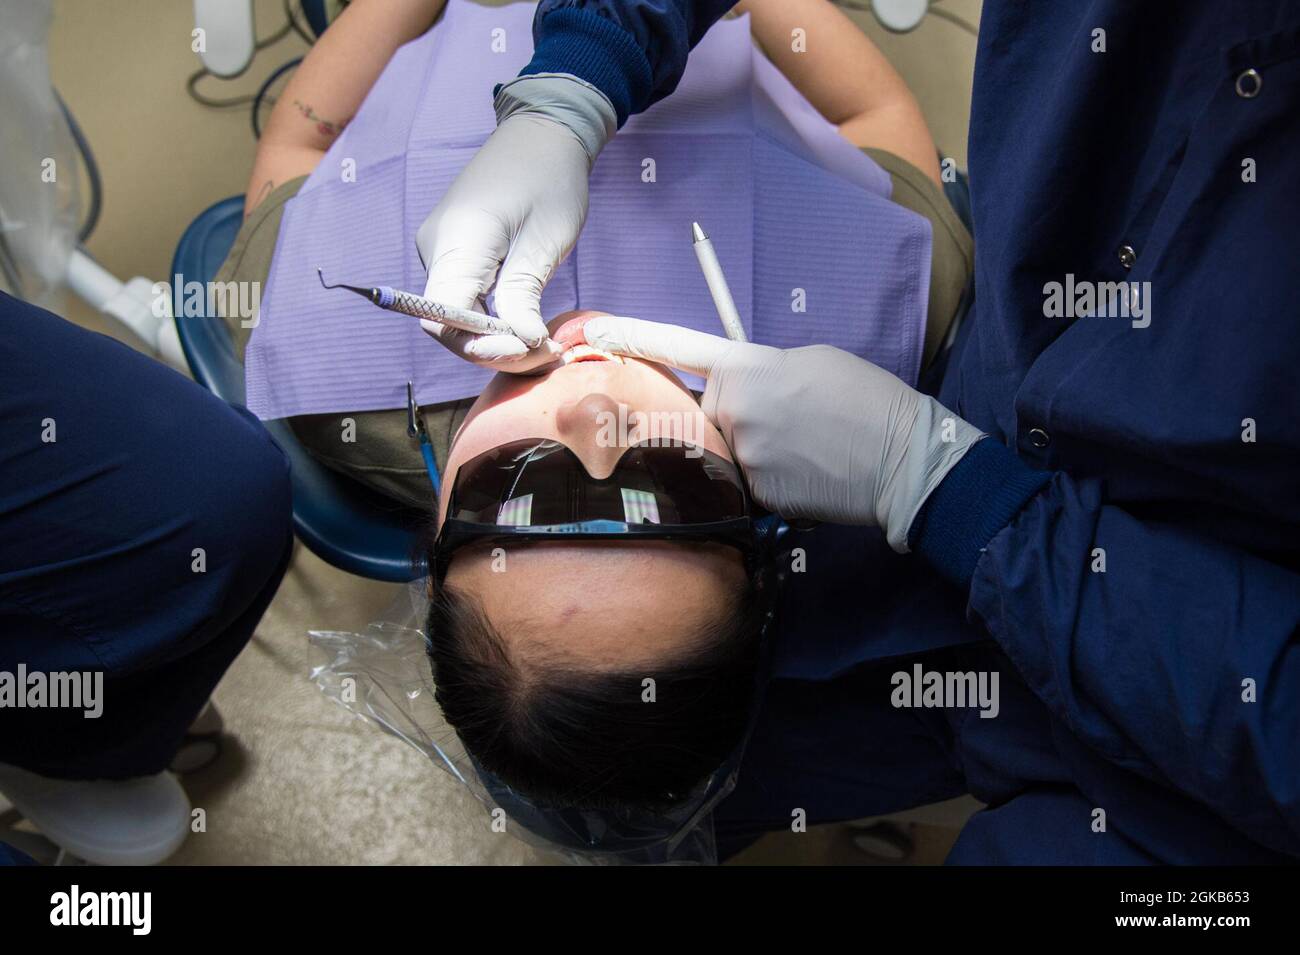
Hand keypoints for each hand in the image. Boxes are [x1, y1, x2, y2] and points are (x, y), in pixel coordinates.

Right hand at [415, 76, 615, 372]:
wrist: (542, 135)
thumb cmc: (549, 180)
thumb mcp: (545, 240)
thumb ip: (524, 294)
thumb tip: (521, 343)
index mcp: (456, 242)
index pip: (444, 319)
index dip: (481, 346)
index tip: (527, 349)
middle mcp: (437, 249)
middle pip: (449, 324)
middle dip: (494, 348)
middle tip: (545, 354)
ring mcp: (442, 252)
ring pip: (458, 316)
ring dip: (498, 338)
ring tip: (544, 344)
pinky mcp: (454, 254)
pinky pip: (466, 300)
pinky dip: (495, 320)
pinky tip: (528, 327)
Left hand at [582, 317, 984, 550]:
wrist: (903, 460)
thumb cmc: (866, 399)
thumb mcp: (810, 362)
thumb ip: (762, 371)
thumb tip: (741, 390)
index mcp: (747, 367)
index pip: (676, 348)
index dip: (632, 337)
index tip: (594, 332)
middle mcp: (732, 412)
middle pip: (700, 410)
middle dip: (726, 413)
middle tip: (782, 419)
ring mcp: (740, 458)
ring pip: (723, 449)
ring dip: (751, 447)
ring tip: (804, 448)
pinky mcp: (755, 496)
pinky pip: (743, 481)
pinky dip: (768, 476)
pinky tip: (806, 473)